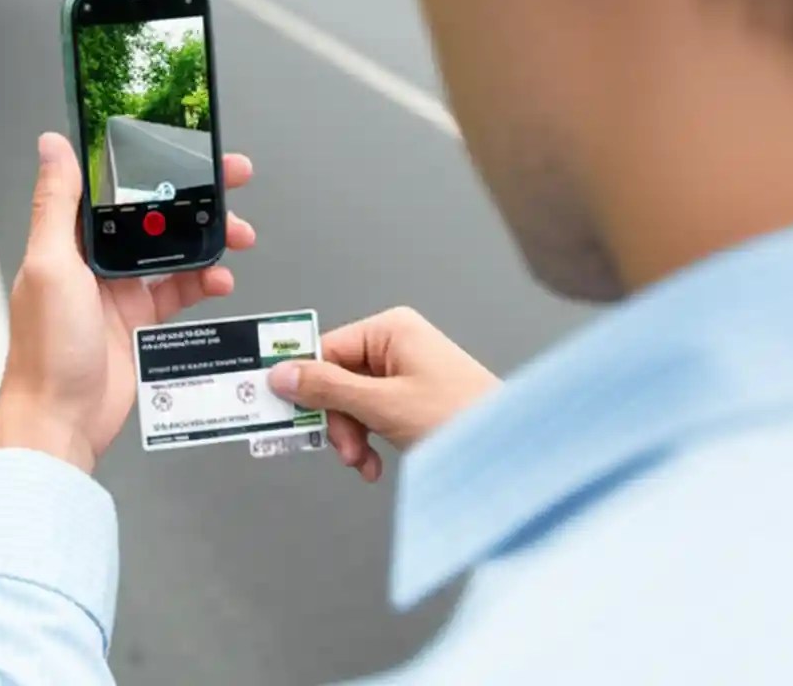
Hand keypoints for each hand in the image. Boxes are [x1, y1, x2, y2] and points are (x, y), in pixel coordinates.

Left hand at [0, 133, 255, 472]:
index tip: (184, 146)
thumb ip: (56, 204)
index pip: (113, 187)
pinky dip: (204, 284)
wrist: (61, 419)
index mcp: (67, 240)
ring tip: (238, 236)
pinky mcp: (139, 323)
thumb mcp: (51, 266)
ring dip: (207, 241)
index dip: (150, 163)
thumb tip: (52, 146)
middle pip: (151, 216)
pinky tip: (221, 279)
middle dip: (194, 198)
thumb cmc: (46, 349)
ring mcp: (118, 293)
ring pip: (172, 253)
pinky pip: (180, 293)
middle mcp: (92, 262)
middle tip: (232, 182)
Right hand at [267, 307, 498, 482]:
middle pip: (337, 380)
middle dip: (337, 420)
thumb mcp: (382, 405)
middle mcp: (398, 344)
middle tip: (344, 450)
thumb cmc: (461, 417)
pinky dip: (368, 439)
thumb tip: (283, 374)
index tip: (284, 411)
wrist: (509, 450)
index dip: (305, 385)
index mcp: (391, 330)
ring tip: (363, 462)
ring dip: (352, 436)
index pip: (325, 350)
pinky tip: (375, 463)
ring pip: (352, 402)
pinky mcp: (413, 398)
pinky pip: (372, 414)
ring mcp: (407, 371)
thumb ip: (328, 389)